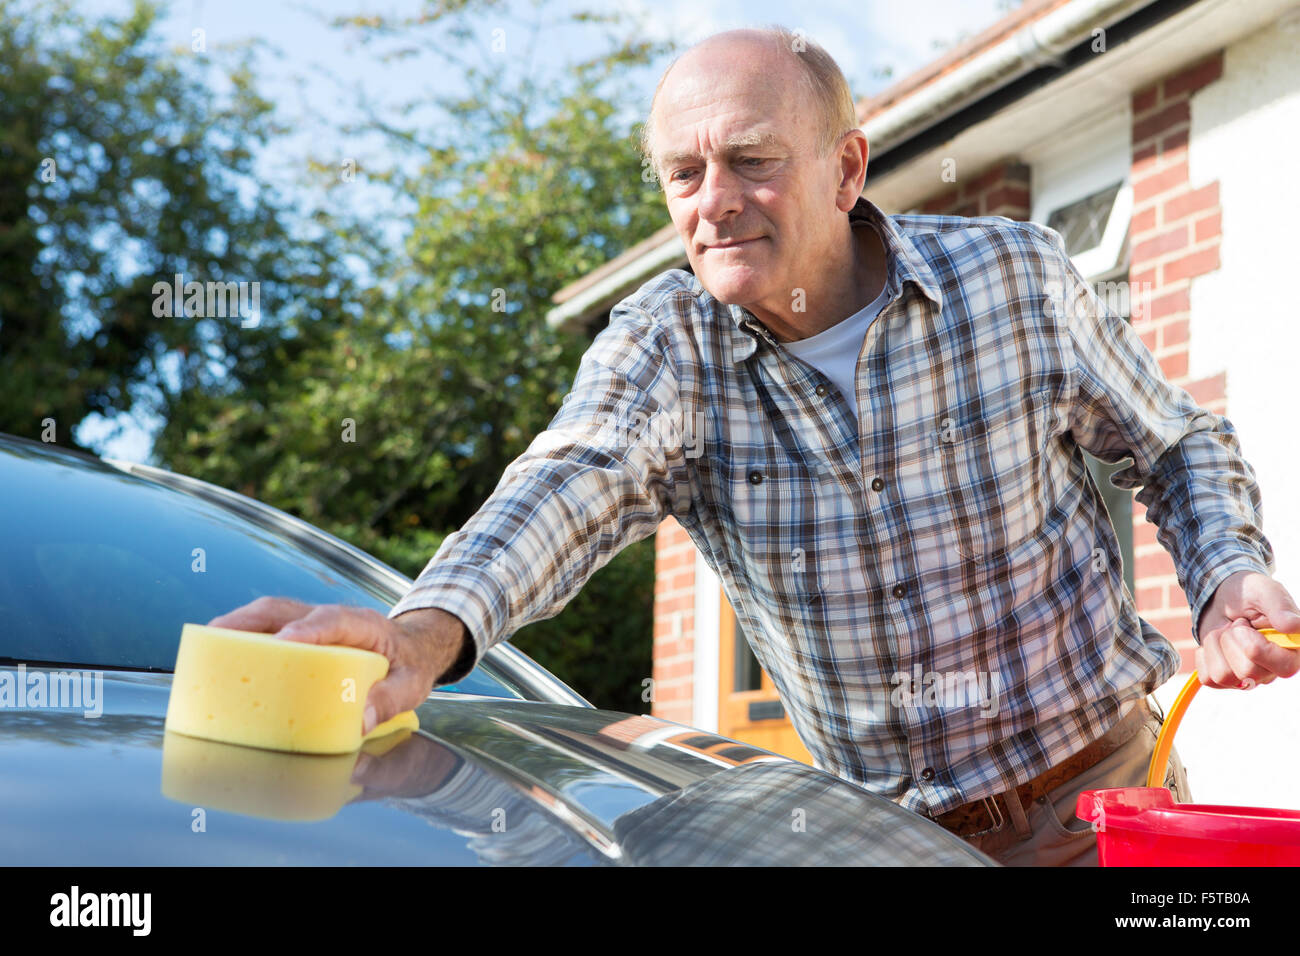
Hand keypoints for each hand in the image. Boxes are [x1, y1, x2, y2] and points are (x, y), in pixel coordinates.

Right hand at [207, 597, 468, 732]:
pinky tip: (219, 652)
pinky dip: (242, 636)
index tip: (283, 642)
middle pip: (287, 609)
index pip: (332, 620)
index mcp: (363, 624)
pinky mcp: (300, 633)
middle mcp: (332, 617)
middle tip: (216, 635)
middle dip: (251, 620)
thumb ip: (391, 699)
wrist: (414, 647)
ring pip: (271, 612)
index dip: (307, 628)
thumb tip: (362, 720)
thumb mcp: (413, 683)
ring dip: (238, 624)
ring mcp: (313, 622)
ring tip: (205, 642)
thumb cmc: (411, 664)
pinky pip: (268, 627)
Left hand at [1195, 571, 1299, 688]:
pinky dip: (1203, 655)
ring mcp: (1248, 677)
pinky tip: (1214, 643)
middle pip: (1247, 672)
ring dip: (1216, 645)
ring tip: (1225, 631)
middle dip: (1231, 640)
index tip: (1244, 624)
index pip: (1285, 668)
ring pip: (1224, 676)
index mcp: (1292, 650)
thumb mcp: (1265, 591)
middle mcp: (1272, 669)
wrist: (1221, 596)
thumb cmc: (1249, 593)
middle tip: (1236, 623)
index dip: (1257, 648)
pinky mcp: (1224, 679)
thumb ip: (1280, 608)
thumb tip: (1294, 626)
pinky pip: (1207, 679)